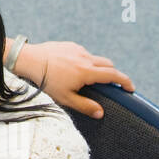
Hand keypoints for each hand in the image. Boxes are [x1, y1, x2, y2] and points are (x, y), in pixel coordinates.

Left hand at [18, 41, 134, 118]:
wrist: (28, 60)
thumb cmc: (45, 81)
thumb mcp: (65, 98)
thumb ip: (85, 106)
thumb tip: (100, 113)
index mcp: (87, 71)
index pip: (114, 75)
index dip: (125, 82)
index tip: (130, 88)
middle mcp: (85, 58)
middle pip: (108, 65)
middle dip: (113, 75)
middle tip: (112, 85)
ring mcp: (77, 50)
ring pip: (95, 58)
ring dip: (97, 67)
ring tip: (88, 79)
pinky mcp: (69, 45)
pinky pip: (82, 53)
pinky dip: (84, 61)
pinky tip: (72, 69)